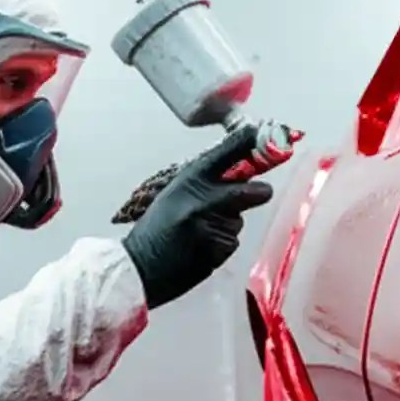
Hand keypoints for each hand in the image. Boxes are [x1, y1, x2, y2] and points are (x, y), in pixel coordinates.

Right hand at [122, 125, 274, 308]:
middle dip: (259, 192)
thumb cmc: (155, 229)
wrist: (140, 266)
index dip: (246, 142)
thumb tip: (240, 173)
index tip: (260, 134)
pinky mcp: (217, 250)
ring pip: (238, 220)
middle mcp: (202, 199)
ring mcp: (211, 226)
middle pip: (249, 190)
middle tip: (260, 192)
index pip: (224, 154)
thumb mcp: (174, 194)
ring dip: (228, 225)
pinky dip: (221, 245)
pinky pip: (231, 242)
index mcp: (189, 180)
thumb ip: (204, 182)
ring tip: (200, 232)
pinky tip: (200, 248)